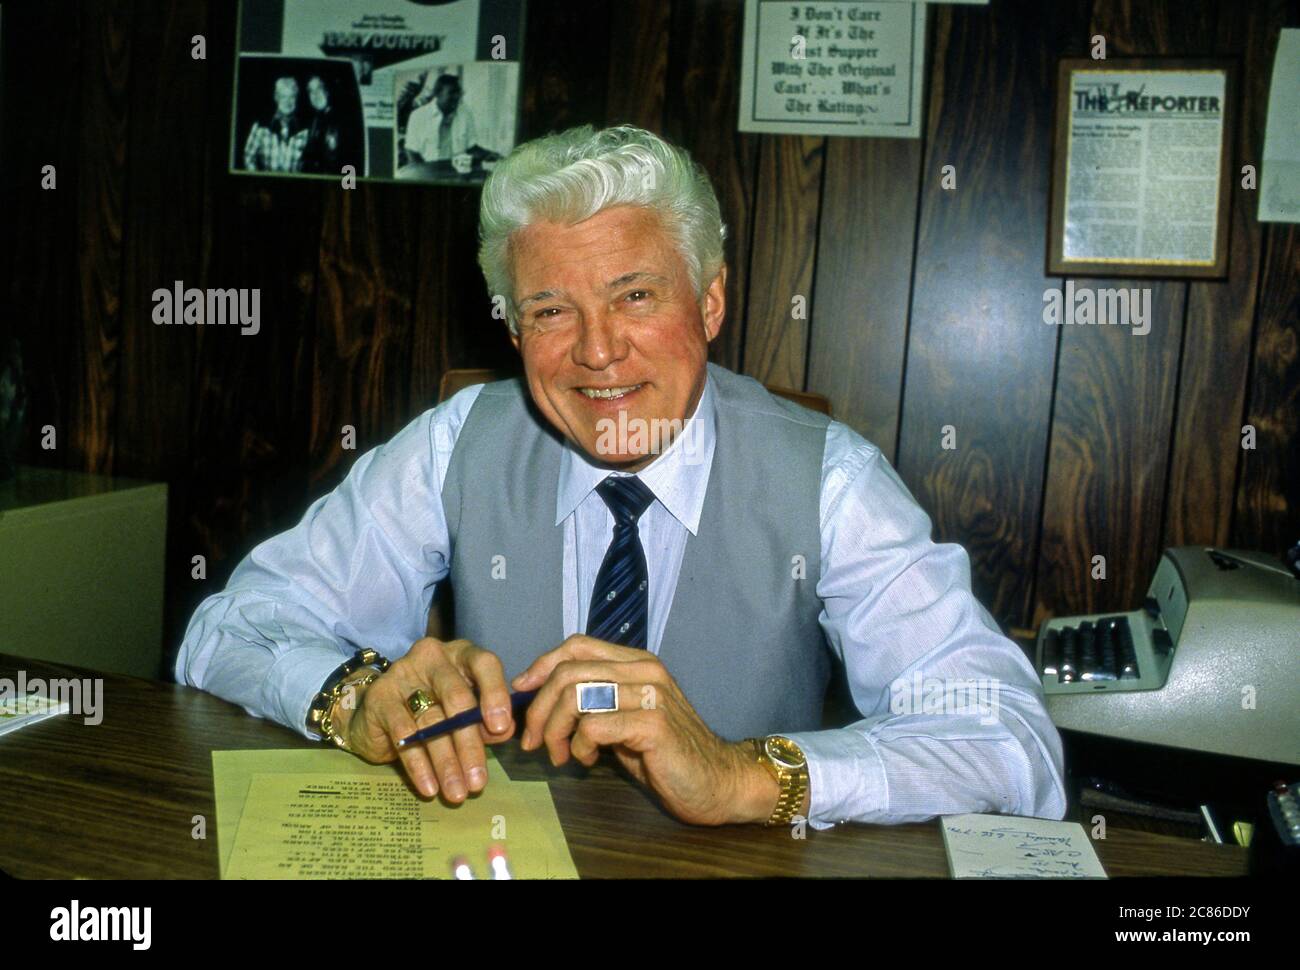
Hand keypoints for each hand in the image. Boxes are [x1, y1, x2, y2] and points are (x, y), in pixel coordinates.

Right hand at [334, 637, 514, 802]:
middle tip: (478, 781)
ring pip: (431, 722)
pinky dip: (418, 765)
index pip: (484, 664)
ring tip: (457, 792)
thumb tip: (506, 730)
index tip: (501, 727)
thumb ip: (485, 720)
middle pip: (457, 698)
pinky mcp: (381, 697)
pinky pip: (404, 734)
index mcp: (461, 655)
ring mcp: (403, 674)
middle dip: (470, 743)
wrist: (377, 712)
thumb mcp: (462, 712)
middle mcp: (433, 657)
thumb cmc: (431, 708)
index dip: (495, 693)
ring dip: (446, 763)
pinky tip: (429, 786)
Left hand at [511, 635, 780, 825]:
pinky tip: (588, 760)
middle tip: (532, 742)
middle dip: (538, 709)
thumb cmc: (665, 755)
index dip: (542, 665)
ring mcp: (651, 694)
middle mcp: (644, 670)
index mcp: (636, 663)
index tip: (521, 692)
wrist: (717, 783)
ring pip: (575, 697)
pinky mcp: (653, 723)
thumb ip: (591, 704)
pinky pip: (593, 726)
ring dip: (555, 731)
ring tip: (560, 755)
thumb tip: (538, 701)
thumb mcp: (623, 720)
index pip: (576, 645)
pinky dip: (578, 746)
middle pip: (568, 672)